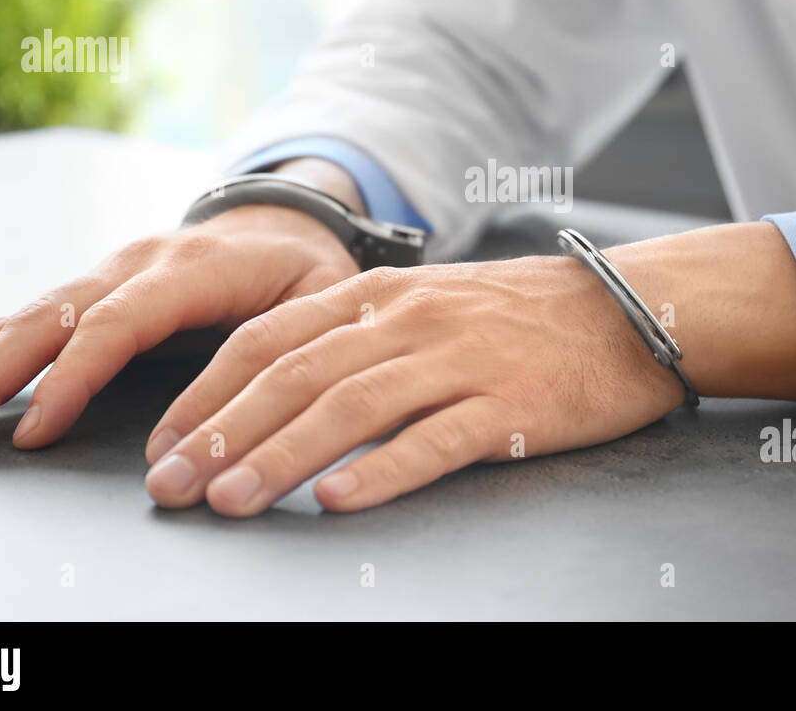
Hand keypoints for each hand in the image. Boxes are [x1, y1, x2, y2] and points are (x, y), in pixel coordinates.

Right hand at [0, 202, 359, 446]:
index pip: (119, 323)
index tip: (35, 431)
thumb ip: (279, 352)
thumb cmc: (307, 267)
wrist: (287, 219)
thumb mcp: (319, 301)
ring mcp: (106, 271)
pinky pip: (20, 316)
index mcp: (192, 267)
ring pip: (22, 317)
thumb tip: (206, 430)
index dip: (73, 377)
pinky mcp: (91, 287)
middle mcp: (135, 263)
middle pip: (49, 319)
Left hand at [143, 222, 795, 515]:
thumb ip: (363, 332)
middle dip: (222, 431)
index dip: (209, 389)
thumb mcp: (435, 301)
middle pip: (297, 374)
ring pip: (351, 406)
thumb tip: (280, 383)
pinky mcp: (508, 404)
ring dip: (281, 454)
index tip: (166, 438)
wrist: (629, 311)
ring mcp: (460, 360)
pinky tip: (338, 500)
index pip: (272, 337)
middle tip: (172, 484)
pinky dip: (381, 471)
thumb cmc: (527, 314)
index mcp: (385, 293)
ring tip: (231, 501)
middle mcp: (412, 319)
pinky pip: (435, 440)